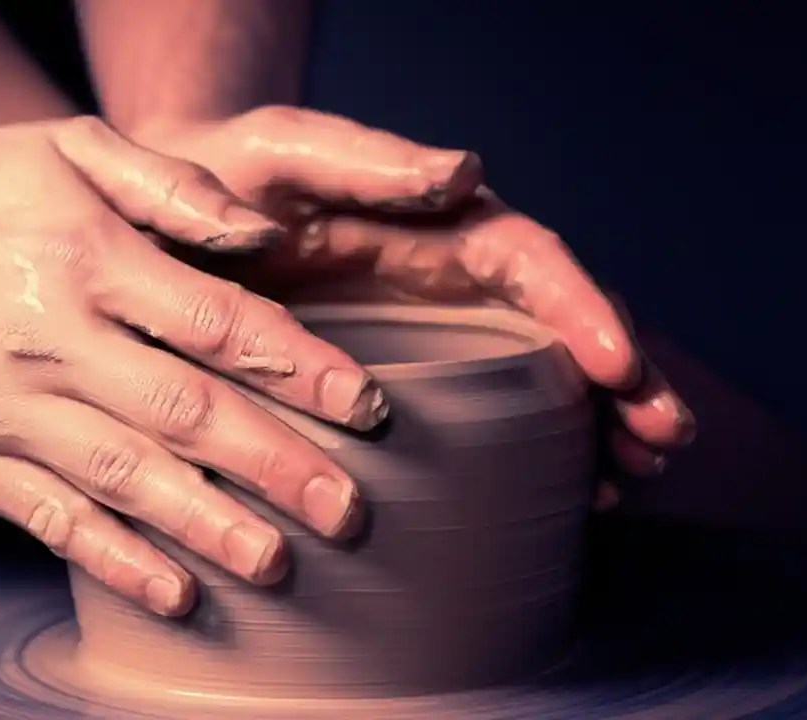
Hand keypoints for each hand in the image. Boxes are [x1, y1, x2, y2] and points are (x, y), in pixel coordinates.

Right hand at [0, 115, 384, 615]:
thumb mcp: (69, 146)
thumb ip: (172, 185)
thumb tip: (261, 237)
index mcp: (90, 259)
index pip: (220, 323)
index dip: (302, 368)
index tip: (370, 407)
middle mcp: (53, 341)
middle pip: (186, 414)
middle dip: (277, 465)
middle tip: (352, 511)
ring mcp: (8, 411)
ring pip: (126, 479)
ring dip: (208, 527)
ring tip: (280, 564)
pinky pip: (52, 521)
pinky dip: (114, 562)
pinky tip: (175, 594)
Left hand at [131, 107, 695, 502]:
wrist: (145, 221)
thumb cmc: (211, 174)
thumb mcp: (277, 152)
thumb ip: (360, 159)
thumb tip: (464, 170)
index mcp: (423, 219)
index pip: (524, 259)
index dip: (580, 309)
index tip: (620, 368)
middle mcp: (436, 277)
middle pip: (551, 326)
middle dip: (617, 381)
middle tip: (661, 445)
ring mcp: (416, 331)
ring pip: (528, 377)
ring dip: (590, 426)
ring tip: (629, 483)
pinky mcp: (386, 379)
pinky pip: (471, 416)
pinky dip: (526, 453)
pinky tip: (564, 495)